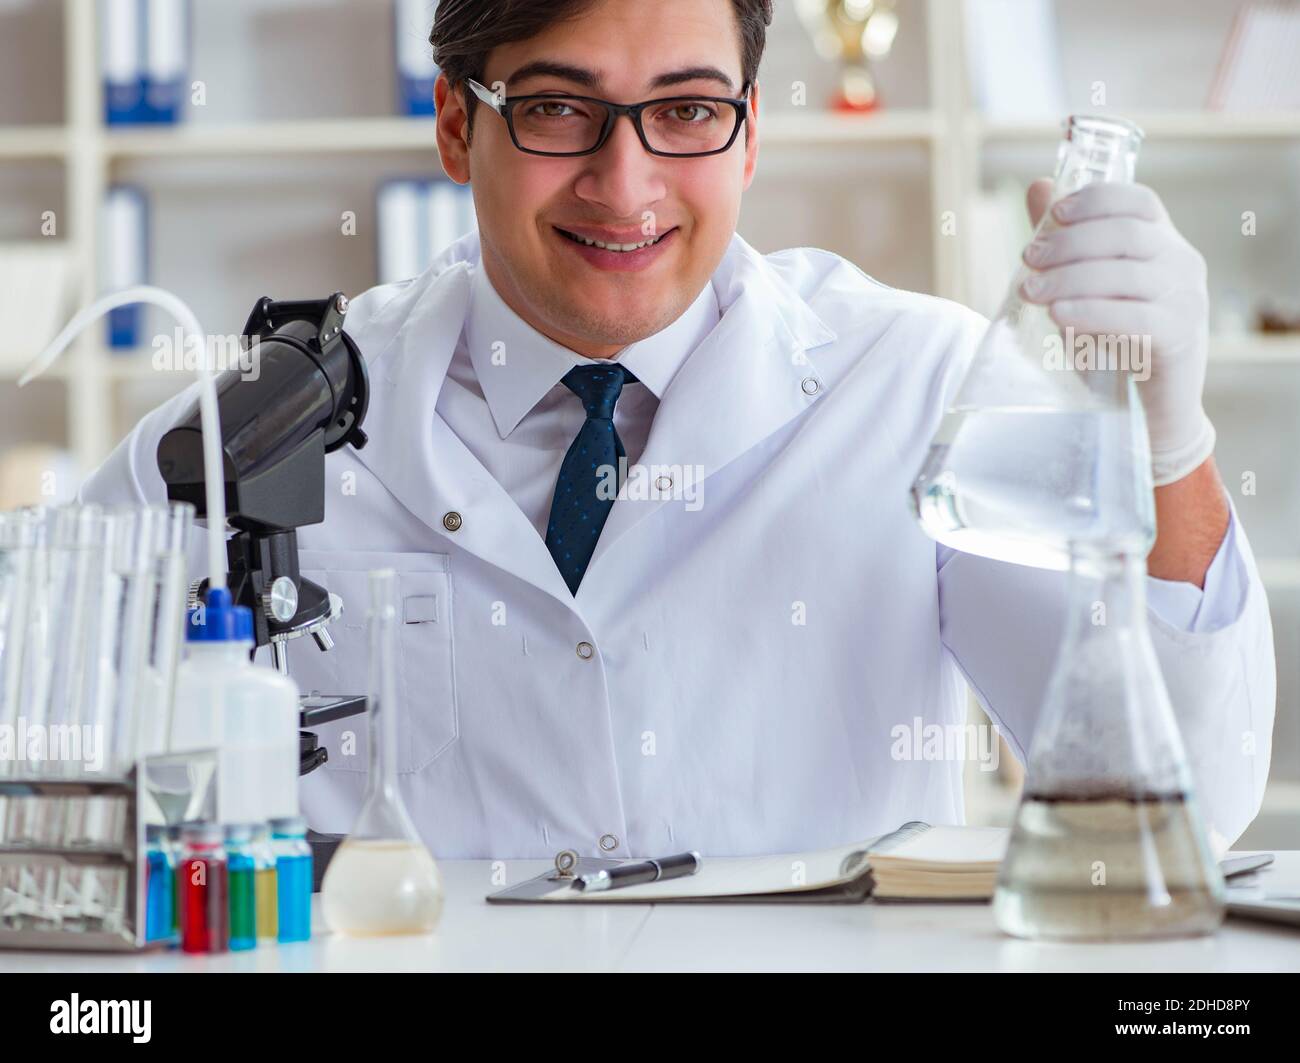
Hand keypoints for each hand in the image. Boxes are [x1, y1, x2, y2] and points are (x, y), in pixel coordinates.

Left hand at [1019, 178, 1215, 485]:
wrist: (1153, 407)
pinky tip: (1059, 316)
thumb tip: (1038, 186)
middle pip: (1126, 235)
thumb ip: (1067, 239)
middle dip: (1069, 244)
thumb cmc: (1117, 341)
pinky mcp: (1180, 337)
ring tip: (1030, 292)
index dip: (1098, 200)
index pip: (1140, 202)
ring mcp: (1187, 300)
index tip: (1055, 214)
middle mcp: (1182, 263)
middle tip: (1027, 258)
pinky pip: (1134, 318)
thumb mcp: (1089, 286)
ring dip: (1070, 279)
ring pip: (1126, 275)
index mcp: (1163, 242)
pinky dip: (1092, 313)